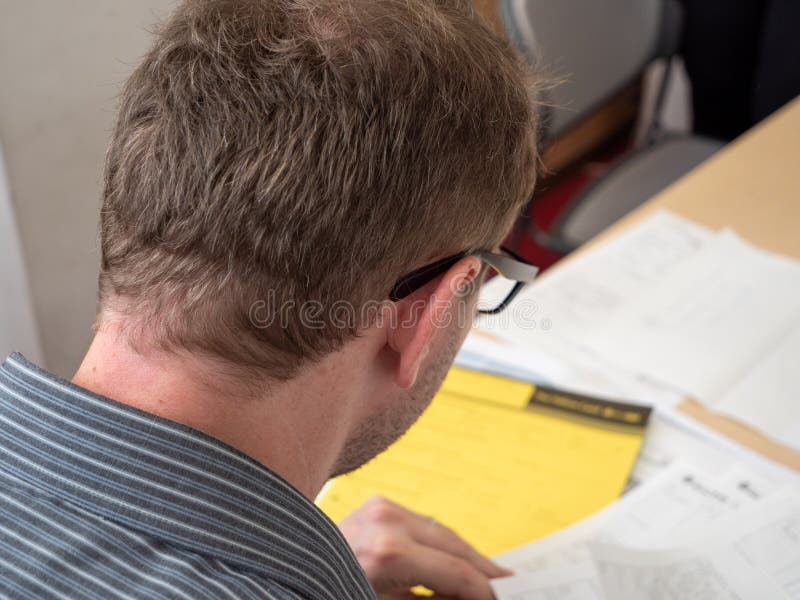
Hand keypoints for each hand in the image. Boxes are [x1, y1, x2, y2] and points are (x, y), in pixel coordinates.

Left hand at [338, 496, 511, 599]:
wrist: (293, 573)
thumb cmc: (337, 593)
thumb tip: (472, 599)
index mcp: (388, 554)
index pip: (458, 573)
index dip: (485, 591)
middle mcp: (387, 522)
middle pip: (455, 546)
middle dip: (482, 569)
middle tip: (506, 586)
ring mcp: (381, 507)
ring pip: (442, 531)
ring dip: (465, 554)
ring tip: (487, 575)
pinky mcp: (377, 502)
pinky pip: (423, 523)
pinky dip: (441, 542)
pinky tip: (456, 558)